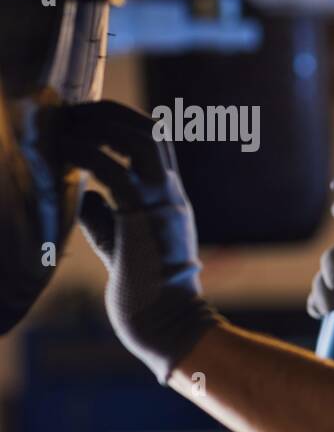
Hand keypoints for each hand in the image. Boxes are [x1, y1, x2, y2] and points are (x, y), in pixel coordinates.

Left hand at [43, 101, 222, 383]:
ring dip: (101, 125)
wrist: (162, 319)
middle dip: (110, 113)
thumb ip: (106, 213)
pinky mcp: (141, 217)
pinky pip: (115, 171)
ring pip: (141, 140)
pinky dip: (88, 154)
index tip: (87, 121)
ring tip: (69, 126)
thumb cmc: (141, 287)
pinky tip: (65, 154)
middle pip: (151, 129)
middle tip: (72, 114)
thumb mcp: (120, 241)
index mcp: (170, 197)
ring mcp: (161, 203)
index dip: (123, 121)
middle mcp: (171, 193)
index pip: (156, 141)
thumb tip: (85, 193)